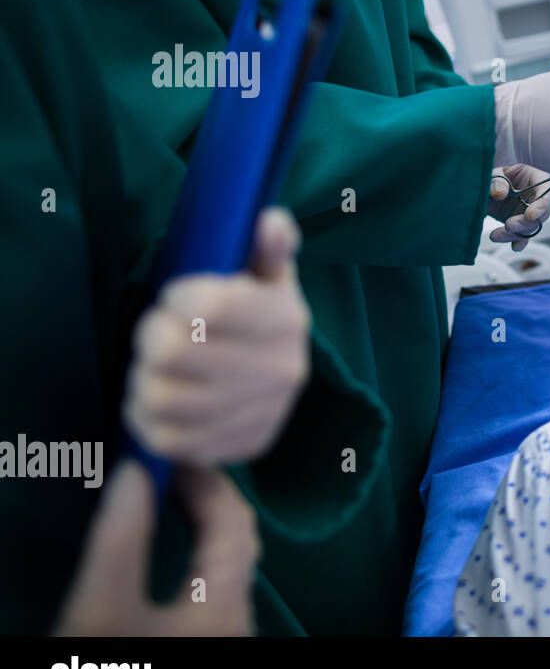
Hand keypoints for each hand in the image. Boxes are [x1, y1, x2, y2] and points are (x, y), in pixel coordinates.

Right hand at [54, 461, 257, 635]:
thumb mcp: (99, 609)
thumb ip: (120, 539)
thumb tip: (136, 469)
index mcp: (226, 605)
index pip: (231, 518)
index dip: (200, 477)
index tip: (162, 451)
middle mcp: (240, 614)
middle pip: (236, 535)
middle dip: (205, 492)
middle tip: (163, 463)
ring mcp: (225, 628)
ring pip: (229, 555)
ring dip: (203, 516)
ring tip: (165, 488)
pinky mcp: (206, 635)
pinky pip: (217, 575)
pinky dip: (200, 541)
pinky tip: (176, 534)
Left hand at [124, 207, 310, 464]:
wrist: (278, 375)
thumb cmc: (256, 312)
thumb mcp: (267, 272)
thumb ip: (267, 245)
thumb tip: (269, 221)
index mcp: (288, 318)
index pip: (210, 307)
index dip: (175, 299)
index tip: (174, 297)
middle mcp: (284, 368)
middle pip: (175, 352)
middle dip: (150, 337)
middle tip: (155, 333)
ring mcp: (263, 412)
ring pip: (163, 397)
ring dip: (143, 379)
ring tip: (152, 367)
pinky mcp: (241, 447)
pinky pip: (166, 439)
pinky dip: (146, 418)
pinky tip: (157, 398)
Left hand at [487, 164, 549, 251]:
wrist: (481, 181)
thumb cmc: (492, 168)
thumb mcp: (493, 169)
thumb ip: (496, 179)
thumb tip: (500, 193)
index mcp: (535, 177)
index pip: (546, 192)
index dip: (541, 206)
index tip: (529, 215)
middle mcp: (535, 195)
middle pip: (540, 214)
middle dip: (525, 223)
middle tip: (508, 225)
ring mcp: (527, 209)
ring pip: (530, 227)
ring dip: (516, 234)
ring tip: (496, 235)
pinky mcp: (518, 220)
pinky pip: (522, 234)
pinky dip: (517, 241)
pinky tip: (514, 246)